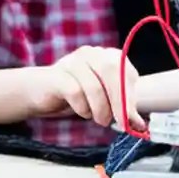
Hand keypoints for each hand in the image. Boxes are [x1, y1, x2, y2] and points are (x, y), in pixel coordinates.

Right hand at [27, 46, 146, 132]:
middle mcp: (91, 54)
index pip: (126, 70)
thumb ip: (120, 105)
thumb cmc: (74, 94)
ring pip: (95, 85)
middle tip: (122, 122)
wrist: (39, 91)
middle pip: (112, 71)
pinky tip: (83, 112)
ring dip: (101, 109)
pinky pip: (75, 92)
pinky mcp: (58, 75)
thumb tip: (139, 123)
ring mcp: (73, 62)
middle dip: (120, 101)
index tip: (134, 118)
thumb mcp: (101, 98)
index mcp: (106, 56)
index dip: (132, 95)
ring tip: (100, 120)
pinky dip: (83, 108)